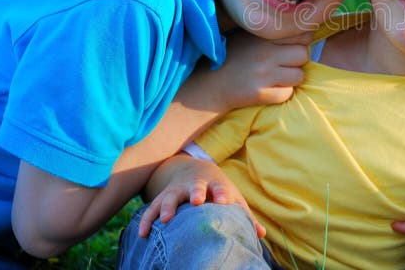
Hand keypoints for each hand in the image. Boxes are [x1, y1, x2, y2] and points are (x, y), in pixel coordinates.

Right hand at [138, 154, 264, 238]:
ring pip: (171, 197)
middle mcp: (196, 185)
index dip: (222, 193)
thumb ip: (245, 216)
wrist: (196, 169)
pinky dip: (147, 220)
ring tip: (166, 219)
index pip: (221, 188)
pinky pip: (152, 209)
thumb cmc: (218, 191)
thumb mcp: (232, 198)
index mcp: (216, 185)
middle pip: (196, 187)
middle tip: (196, 201)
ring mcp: (178, 191)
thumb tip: (261, 234)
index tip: (224, 201)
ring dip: (167, 206)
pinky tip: (143, 234)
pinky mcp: (163, 197)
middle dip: (196, 193)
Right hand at [209, 29, 312, 109]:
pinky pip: (287, 94)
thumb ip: (274, 33)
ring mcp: (263, 74)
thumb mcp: (250, 38)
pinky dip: (282, 93)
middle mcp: (265, 53)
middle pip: (303, 54)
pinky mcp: (259, 94)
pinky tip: (270, 89)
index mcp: (263, 36)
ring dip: (291, 79)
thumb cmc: (233, 58)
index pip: (300, 34)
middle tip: (284, 64)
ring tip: (277, 77)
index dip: (301, 41)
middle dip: (297, 61)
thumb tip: (307, 31)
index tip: (293, 46)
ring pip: (299, 75)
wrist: (209, 84)